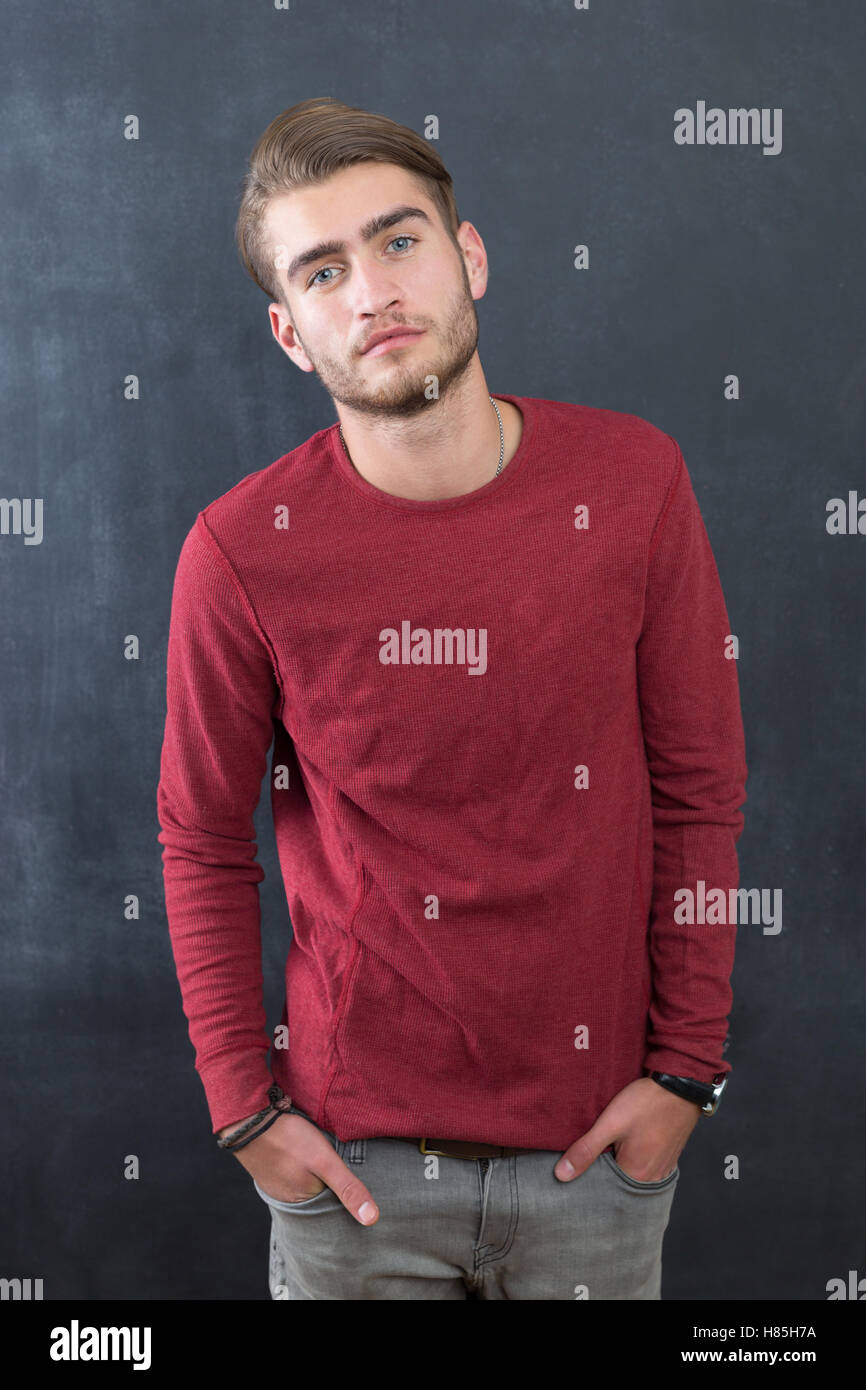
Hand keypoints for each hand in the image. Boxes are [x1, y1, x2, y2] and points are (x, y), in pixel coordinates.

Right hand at [221, 1112, 379, 1225]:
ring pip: (307, 1183)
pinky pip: (293, 1173)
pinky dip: (301, 1166)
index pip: (335, 1204)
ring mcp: (277, 1185)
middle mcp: (289, 1200)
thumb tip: (372, 1220)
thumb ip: (348, 1188)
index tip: (352, 1175)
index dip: (346, 1190)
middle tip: (334, 1160)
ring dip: (315, 1173)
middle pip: (321, 1194)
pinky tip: (303, 1154)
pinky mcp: (271, 1170)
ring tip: (320, 1157)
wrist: (249, 1119)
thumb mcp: (325, 1161)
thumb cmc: (288, 1139)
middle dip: (330, 1181)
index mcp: (304, 1203)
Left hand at [554, 1077, 700, 1182]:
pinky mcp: (669, 1156)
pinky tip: (629, 1143)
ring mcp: (663, 1168)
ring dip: (621, 1162)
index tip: (580, 1160)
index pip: (604, 1187)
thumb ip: (586, 1150)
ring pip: (634, 1172)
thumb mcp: (610, 1124)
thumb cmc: (646, 1103)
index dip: (590, 1174)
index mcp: (635, 1176)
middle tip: (595, 1150)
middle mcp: (652, 1179)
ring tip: (611, 1146)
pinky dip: (636, 1157)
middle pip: (619, 1182)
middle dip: (605, 1169)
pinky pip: (647, 1165)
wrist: (681, 1085)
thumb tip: (561, 1175)